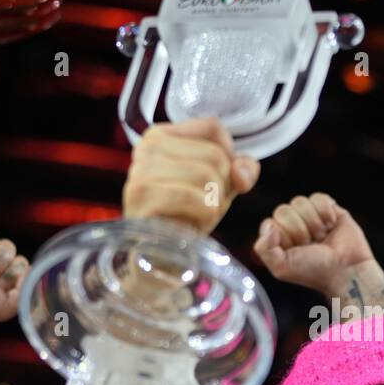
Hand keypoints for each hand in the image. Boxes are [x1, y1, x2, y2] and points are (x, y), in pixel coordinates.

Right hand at [121, 117, 259, 234]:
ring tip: (200, 215)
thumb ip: (240, 170)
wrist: (159, 256)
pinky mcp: (142, 195)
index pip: (213, 128)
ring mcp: (141, 170)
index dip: (229, 156)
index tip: (221, 180)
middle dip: (223, 186)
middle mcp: (147, 147)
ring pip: (206, 174)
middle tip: (207, 206)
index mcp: (162, 135)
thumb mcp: (220, 187)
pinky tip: (196, 224)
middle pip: (214, 154)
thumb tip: (242, 171)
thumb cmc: (187, 216)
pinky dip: (205, 214)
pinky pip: (191, 196)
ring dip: (215, 203)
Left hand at [252, 192, 375, 296]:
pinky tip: (331, 225)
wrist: (346, 270)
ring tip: (322, 237)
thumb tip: (267, 225)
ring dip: (313, 223)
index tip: (296, 251)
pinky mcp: (328, 208)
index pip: (271, 222)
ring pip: (300, 202)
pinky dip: (326, 212)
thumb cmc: (314, 272)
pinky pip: (318, 198)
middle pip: (284, 210)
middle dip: (299, 230)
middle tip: (311, 245)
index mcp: (279, 238)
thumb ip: (263, 249)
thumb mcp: (281, 267)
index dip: (284, 236)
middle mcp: (292, 225)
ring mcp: (310, 215)